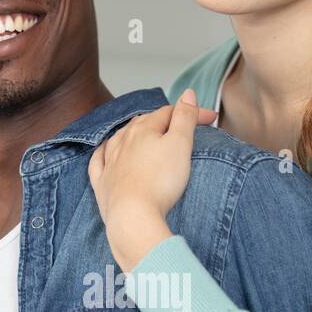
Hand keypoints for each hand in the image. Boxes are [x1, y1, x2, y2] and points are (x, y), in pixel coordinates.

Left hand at [87, 90, 216, 271]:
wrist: (133, 218)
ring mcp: (110, 162)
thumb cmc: (159, 182)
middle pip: (144, 123)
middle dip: (164, 121)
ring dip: (135, 134)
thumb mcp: (180, 144)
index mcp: (143, 129)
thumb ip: (184, 116)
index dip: (192, 113)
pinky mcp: (102, 184)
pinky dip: (104, 153)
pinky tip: (106, 151)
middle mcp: (123, 141)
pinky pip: (99, 161)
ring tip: (147, 134)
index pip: (170, 112)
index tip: (211, 120)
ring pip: (120, 138)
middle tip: (184, 127)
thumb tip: (187, 93)